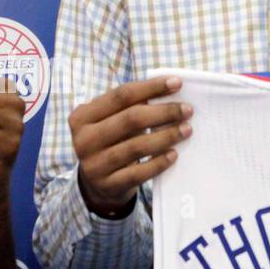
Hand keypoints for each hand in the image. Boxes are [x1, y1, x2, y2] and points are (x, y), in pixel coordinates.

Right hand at [69, 76, 191, 217]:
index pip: (121, 95)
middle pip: (130, 119)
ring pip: (136, 146)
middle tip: (187, 110)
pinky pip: (138, 173)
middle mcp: (84, 139)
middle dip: (163, 112)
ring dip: (166, 136)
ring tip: (186, 130)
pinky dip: (158, 163)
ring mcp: (94, 165)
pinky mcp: (108, 185)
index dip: (151, 87)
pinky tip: (173, 154)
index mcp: (82, 116)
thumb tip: (169, 91)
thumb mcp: (110, 121)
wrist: (95, 183)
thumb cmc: (110, 141)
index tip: (177, 83)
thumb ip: (130, 106)